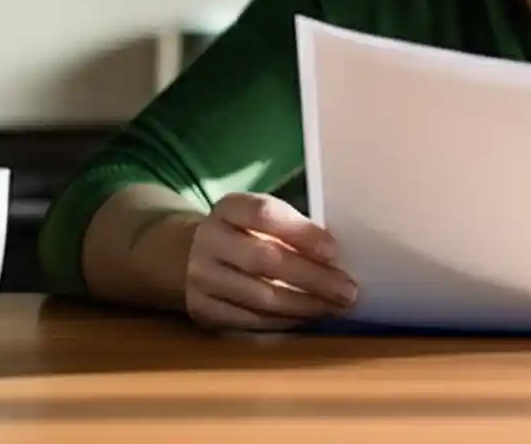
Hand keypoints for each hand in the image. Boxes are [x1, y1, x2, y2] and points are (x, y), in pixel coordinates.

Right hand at [185, 192, 358, 330]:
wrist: (182, 256)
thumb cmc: (241, 235)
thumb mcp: (256, 219)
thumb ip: (290, 229)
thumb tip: (337, 257)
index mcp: (229, 209)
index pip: (264, 214)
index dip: (302, 232)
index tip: (334, 251)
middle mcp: (210, 240)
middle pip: (265, 259)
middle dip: (313, 278)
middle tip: (348, 290)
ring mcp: (201, 277)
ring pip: (260, 296)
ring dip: (305, 305)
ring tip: (335, 307)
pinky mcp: (202, 310)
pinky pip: (250, 320)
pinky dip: (284, 321)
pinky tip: (308, 318)